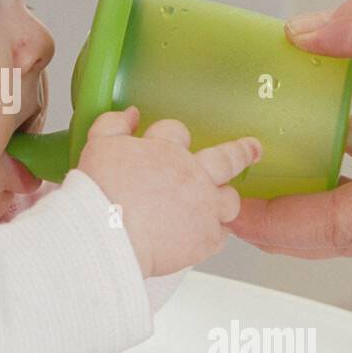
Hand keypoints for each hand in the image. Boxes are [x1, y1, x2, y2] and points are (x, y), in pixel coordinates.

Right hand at [77, 105, 261, 276]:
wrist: (107, 234)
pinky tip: (203, 235)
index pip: (178, 131)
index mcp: (166, 150)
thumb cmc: (99, 194)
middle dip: (242, 152)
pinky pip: (221, 235)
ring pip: (230, 200)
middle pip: (228, 158)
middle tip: (253, 150)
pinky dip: (213, 233)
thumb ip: (114, 124)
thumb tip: (130, 113)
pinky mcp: (205, 238)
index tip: (175, 141)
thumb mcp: (98, 146)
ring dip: (224, 200)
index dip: (174, 136)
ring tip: (216, 205)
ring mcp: (203, 206)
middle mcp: (192, 174)